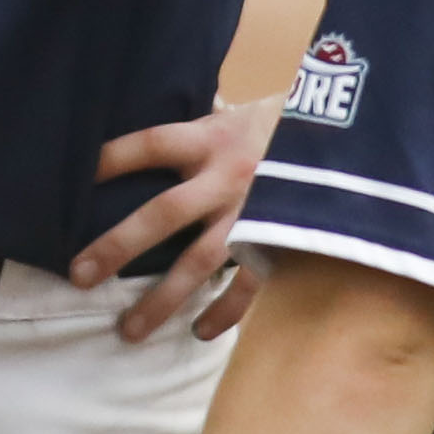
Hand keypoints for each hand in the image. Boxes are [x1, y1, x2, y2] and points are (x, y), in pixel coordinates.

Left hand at [73, 97, 284, 342]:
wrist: (357, 134)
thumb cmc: (291, 121)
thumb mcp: (244, 111)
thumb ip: (209, 117)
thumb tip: (177, 101)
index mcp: (213, 138)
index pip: (149, 145)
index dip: (111, 160)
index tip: (76, 178)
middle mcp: (227, 177)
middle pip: (162, 213)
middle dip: (117, 246)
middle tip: (79, 275)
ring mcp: (254, 214)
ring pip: (199, 262)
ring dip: (162, 298)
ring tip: (129, 330)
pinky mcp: (282, 240)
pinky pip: (249, 284)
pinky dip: (225, 311)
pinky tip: (201, 331)